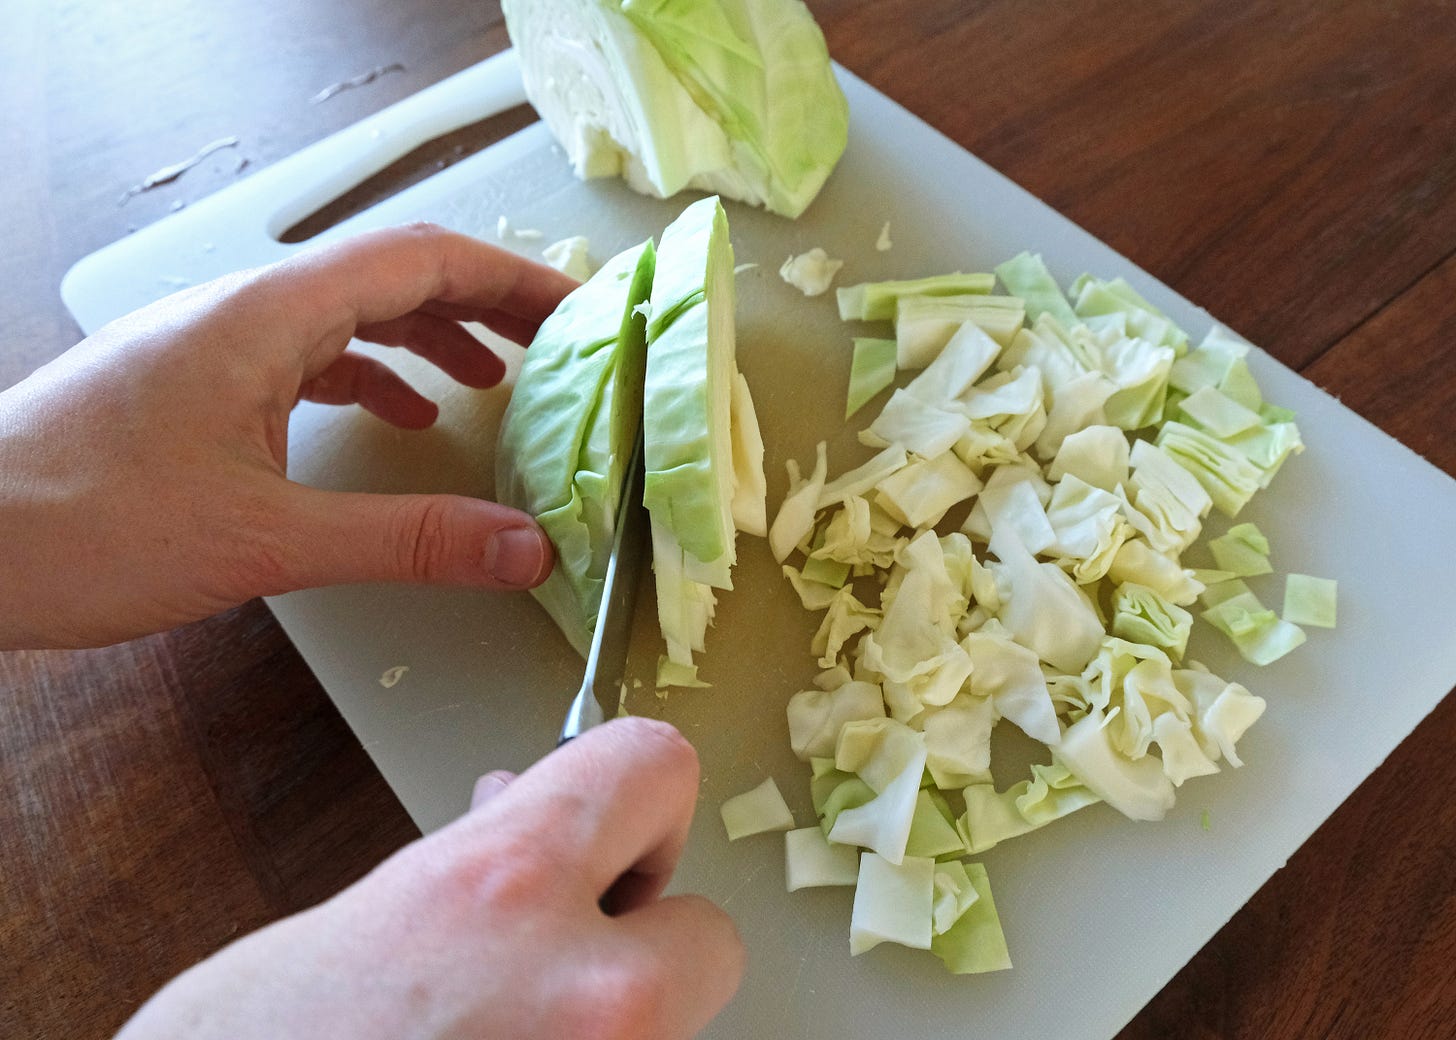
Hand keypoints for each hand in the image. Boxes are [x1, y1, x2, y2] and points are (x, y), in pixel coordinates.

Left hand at [0, 223, 578, 648]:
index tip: (579, 313)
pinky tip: (399, 420)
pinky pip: (308, 356)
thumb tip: (525, 547)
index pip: (422, 259)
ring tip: (497, 383)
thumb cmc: (78, 524)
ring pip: (351, 315)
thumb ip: (407, 540)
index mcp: (267, 315)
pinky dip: (372, 376)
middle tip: (558, 348)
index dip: (514, 279)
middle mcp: (244, 310)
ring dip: (432, 339)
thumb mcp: (265, 539)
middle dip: (485, 306)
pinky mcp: (197, 383)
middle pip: (393, 277)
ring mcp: (216, 344)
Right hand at [113, 717, 745, 1039]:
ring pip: (674, 1024)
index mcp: (510, 884)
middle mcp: (588, 993)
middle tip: (563, 950)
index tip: (614, 831)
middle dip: (646, 937)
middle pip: (714, 934)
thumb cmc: (262, 1039)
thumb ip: (481, 855)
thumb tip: (530, 815)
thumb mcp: (379, 906)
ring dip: (616, 1013)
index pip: (660, 768)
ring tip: (504, 1023)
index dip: (636, 798)